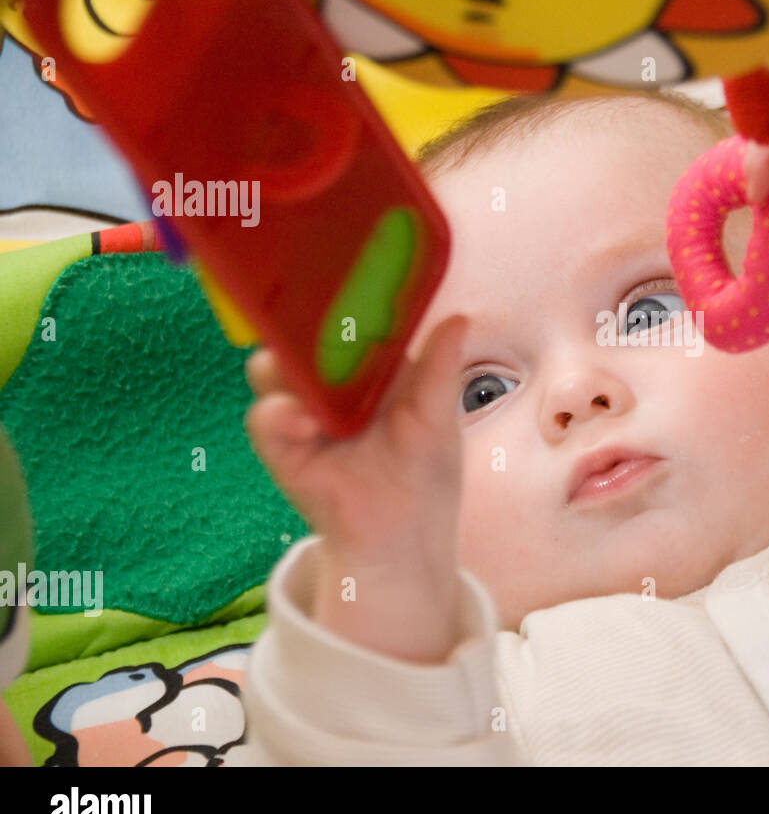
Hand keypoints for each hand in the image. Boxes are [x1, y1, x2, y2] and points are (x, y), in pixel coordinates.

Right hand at [244, 314, 469, 660]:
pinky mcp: (282, 446)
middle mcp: (331, 382)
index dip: (341, 298)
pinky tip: (305, 425)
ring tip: (306, 380)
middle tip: (304, 316)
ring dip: (281, 366)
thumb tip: (459, 317)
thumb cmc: (427, 473)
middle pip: (300, 337)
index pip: (348, 321)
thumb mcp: (439, 417)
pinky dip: (278, 414)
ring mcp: (303, 411)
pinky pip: (264, 417)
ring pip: (273, 368)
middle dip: (295, 323)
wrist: (402, 535)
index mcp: (372, 367)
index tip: (340, 278)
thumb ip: (440, 369)